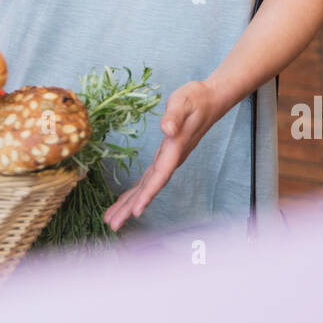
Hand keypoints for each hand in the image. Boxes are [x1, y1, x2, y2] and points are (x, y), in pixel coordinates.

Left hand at [102, 79, 222, 231]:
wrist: (210, 99)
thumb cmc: (196, 98)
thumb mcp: (183, 101)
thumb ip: (174, 115)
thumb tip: (166, 129)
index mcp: (175, 149)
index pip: (160, 176)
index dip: (148, 194)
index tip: (136, 212)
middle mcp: (172, 159)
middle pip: (150, 187)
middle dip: (131, 207)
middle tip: (113, 224)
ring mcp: (169, 159)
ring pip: (148, 186)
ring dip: (130, 203)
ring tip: (112, 219)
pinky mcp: (165, 155)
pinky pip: (148, 178)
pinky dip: (136, 190)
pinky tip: (126, 200)